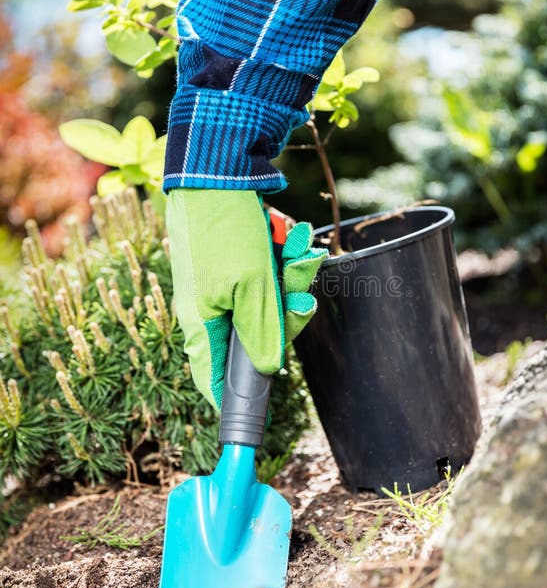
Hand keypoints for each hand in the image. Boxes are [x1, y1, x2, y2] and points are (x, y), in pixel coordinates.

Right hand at [166, 189, 326, 408]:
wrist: (215, 167)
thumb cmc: (225, 228)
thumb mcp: (251, 285)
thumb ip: (263, 331)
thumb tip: (270, 369)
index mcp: (202, 321)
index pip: (212, 377)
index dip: (233, 399)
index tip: (252, 419)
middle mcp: (212, 306)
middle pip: (260, 335)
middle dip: (289, 313)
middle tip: (301, 297)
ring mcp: (226, 282)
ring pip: (272, 300)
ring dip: (294, 276)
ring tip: (302, 250)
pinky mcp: (240, 260)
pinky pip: (272, 272)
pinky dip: (288, 256)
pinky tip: (296, 236)